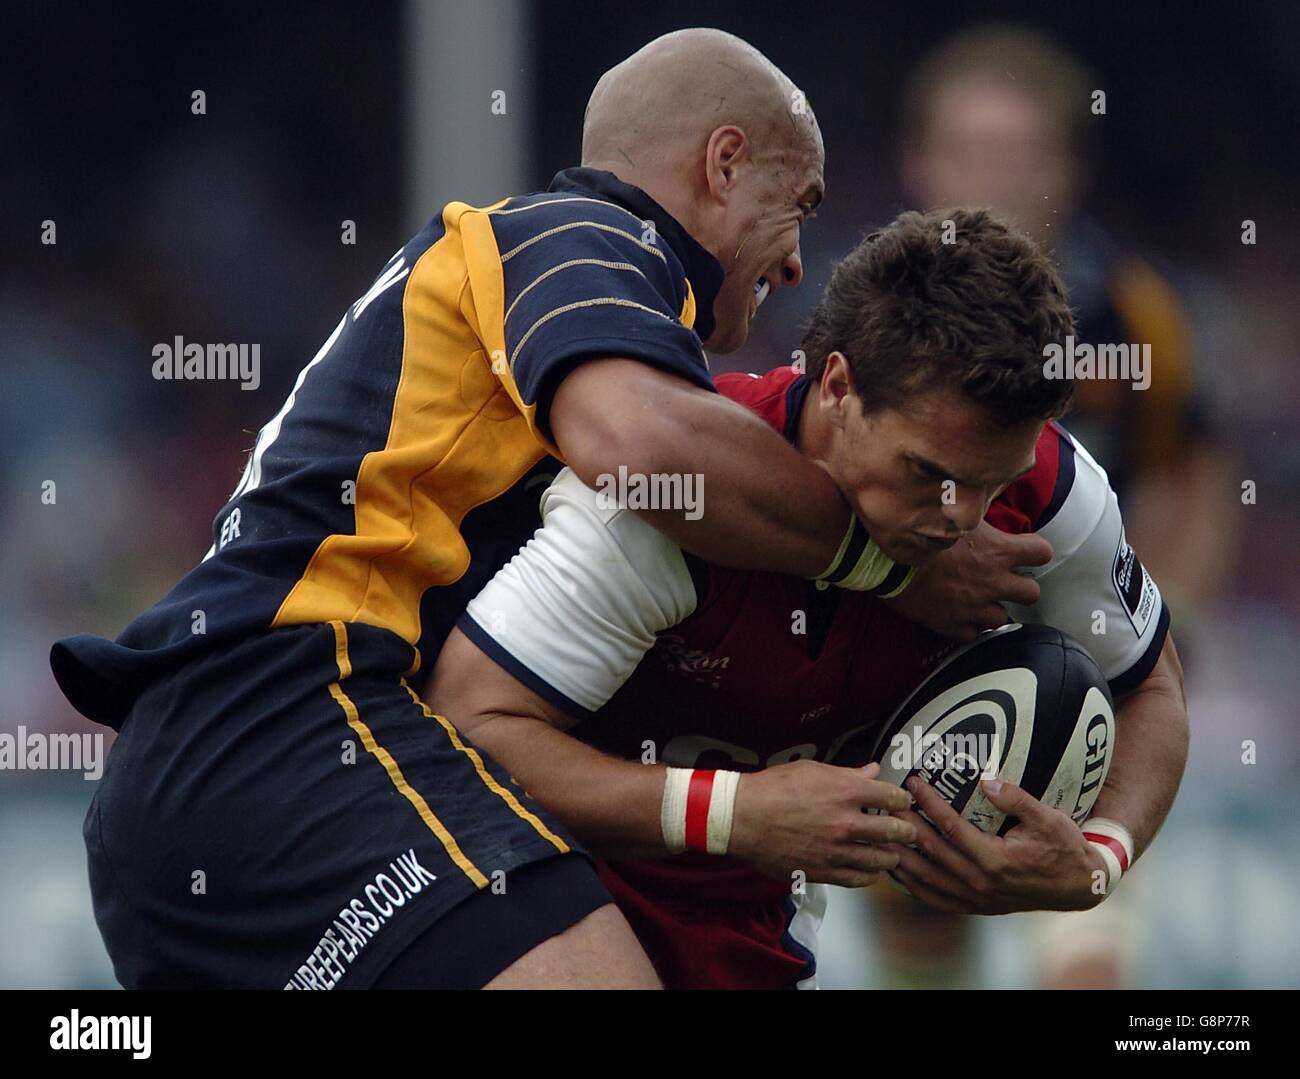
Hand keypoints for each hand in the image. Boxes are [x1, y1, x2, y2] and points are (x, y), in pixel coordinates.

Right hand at [729, 761, 917, 888]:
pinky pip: (858, 879)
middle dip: (906, 831)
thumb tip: (872, 771)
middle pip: (896, 832)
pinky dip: (870, 876)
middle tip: (907, 831)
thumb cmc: (772, 789)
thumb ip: (847, 774)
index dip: (902, 800)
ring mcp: (836, 850)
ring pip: (882, 859)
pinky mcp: (823, 871)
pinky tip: (870, 871)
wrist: (741, 817)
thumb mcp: (812, 770)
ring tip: (891, 853)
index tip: (902, 802)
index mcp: (846, 792)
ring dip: (891, 856)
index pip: (893, 797)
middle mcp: (846, 823)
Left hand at [883, 776, 1107, 913]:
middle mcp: (981, 883)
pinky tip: (899, 870)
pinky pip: (935, 898)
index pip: (950, 828)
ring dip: (901, 857)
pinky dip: (913, 885)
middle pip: (931, 852)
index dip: (929, 803)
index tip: (913, 783)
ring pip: (927, 879)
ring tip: (880, 834)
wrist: (1079, 887)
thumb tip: (987, 780)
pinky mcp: (976, 907)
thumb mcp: (1048, 818)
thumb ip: (1016, 799)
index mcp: (995, 861)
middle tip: (887, 803)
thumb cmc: (1064, 849)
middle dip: (906, 825)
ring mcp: (976, 899)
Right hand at [884, 521, 1052, 641]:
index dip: (1035, 552)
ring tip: (979, 598)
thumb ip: (975, 510)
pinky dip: (967, 626)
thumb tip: (982, 493)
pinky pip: (971, 634)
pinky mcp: (951, 624)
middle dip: (1022, 586)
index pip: (1042, 552)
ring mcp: (973, 607)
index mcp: (998, 552)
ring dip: (993, 608)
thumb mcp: (954, 512)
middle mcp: (993, 582)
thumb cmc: (918, 533)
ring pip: (1002, 618)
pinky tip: (958, 614)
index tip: (1024, 551)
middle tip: (1005, 579)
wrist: (885, 561)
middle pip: (1032, 593)